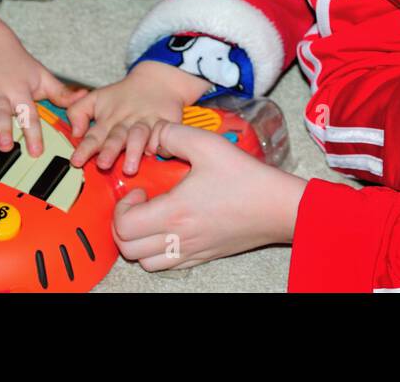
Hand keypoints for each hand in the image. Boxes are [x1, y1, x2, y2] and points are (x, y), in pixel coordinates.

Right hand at [0, 34, 85, 157]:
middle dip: (3, 129)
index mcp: (20, 90)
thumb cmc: (19, 63)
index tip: (36, 152)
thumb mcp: (42, 76)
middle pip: (1, 113)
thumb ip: (62, 93)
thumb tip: (85, 99)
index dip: (33, 133)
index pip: (29, 114)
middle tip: (4, 147)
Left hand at [66, 62, 209, 171]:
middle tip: (103, 164)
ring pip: (139, 137)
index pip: (94, 136)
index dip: (85, 149)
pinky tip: (156, 152)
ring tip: (130, 168)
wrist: (157, 80)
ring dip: (134, 151)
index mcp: (108, 120)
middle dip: (109, 151)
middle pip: (117, 138)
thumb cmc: (123, 95)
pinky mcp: (164, 124)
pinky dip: (160, 143)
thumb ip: (78, 112)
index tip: (76, 161)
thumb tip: (75, 133)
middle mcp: (126, 123)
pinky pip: (163, 134)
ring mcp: (146, 124)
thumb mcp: (96, 98)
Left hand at [112, 122, 306, 270]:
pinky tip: (171, 227)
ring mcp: (192, 251)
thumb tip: (154, 136)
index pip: (124, 226)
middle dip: (123, 225)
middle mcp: (179, 238)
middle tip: (138, 204)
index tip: (138, 190)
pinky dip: (158, 251)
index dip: (121, 207)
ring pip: (145, 262)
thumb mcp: (208, 144)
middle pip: (128, 249)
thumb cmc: (246, 177)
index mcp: (175, 212)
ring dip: (139, 242)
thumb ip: (173, 134)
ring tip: (151, 217)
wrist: (279, 207)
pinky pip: (168, 265)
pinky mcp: (204, 257)